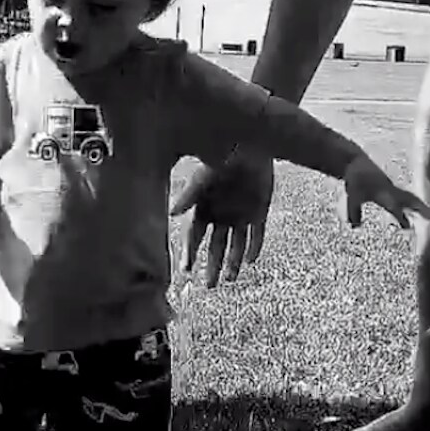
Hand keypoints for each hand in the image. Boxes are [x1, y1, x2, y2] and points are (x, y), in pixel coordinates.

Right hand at [170, 151, 273, 285]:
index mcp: (203, 208)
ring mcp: (240, 215)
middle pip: (215, 246)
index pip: (193, 236)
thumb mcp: (202, 178)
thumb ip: (189, 196)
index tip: (186, 270)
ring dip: (234, 262)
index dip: (189, 253)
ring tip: (230, 279)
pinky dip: (254, 247)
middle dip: (212, 266)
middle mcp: (220, 215)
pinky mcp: (259, 212)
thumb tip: (171, 212)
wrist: (250, 144)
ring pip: (236, 244)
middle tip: (210, 286)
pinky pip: (256, 234)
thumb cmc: (221, 158)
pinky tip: (250, 261)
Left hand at [341, 154, 429, 229]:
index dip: (401, 217)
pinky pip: (406, 196)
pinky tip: (417, 210)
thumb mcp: (352, 197)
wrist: (356, 162)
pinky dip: (414, 203)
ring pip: (410, 197)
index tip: (409, 227)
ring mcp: (392, 187)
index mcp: (382, 192)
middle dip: (421, 208)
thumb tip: (355, 226)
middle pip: (409, 199)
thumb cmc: (355, 178)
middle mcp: (390, 189)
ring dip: (421, 206)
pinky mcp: (392, 187)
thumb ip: (354, 212)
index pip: (394, 206)